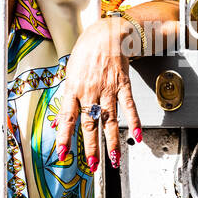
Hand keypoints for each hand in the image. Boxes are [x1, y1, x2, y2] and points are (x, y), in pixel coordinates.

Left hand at [53, 17, 141, 171]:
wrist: (105, 33)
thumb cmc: (86, 54)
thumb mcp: (70, 75)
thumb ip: (67, 99)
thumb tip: (59, 121)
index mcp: (73, 89)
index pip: (67, 118)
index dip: (64, 137)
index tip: (62, 154)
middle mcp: (89, 91)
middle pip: (89, 124)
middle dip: (90, 147)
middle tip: (91, 165)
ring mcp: (107, 88)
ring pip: (110, 119)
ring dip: (112, 141)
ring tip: (114, 160)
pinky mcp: (123, 84)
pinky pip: (129, 106)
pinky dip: (134, 121)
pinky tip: (137, 135)